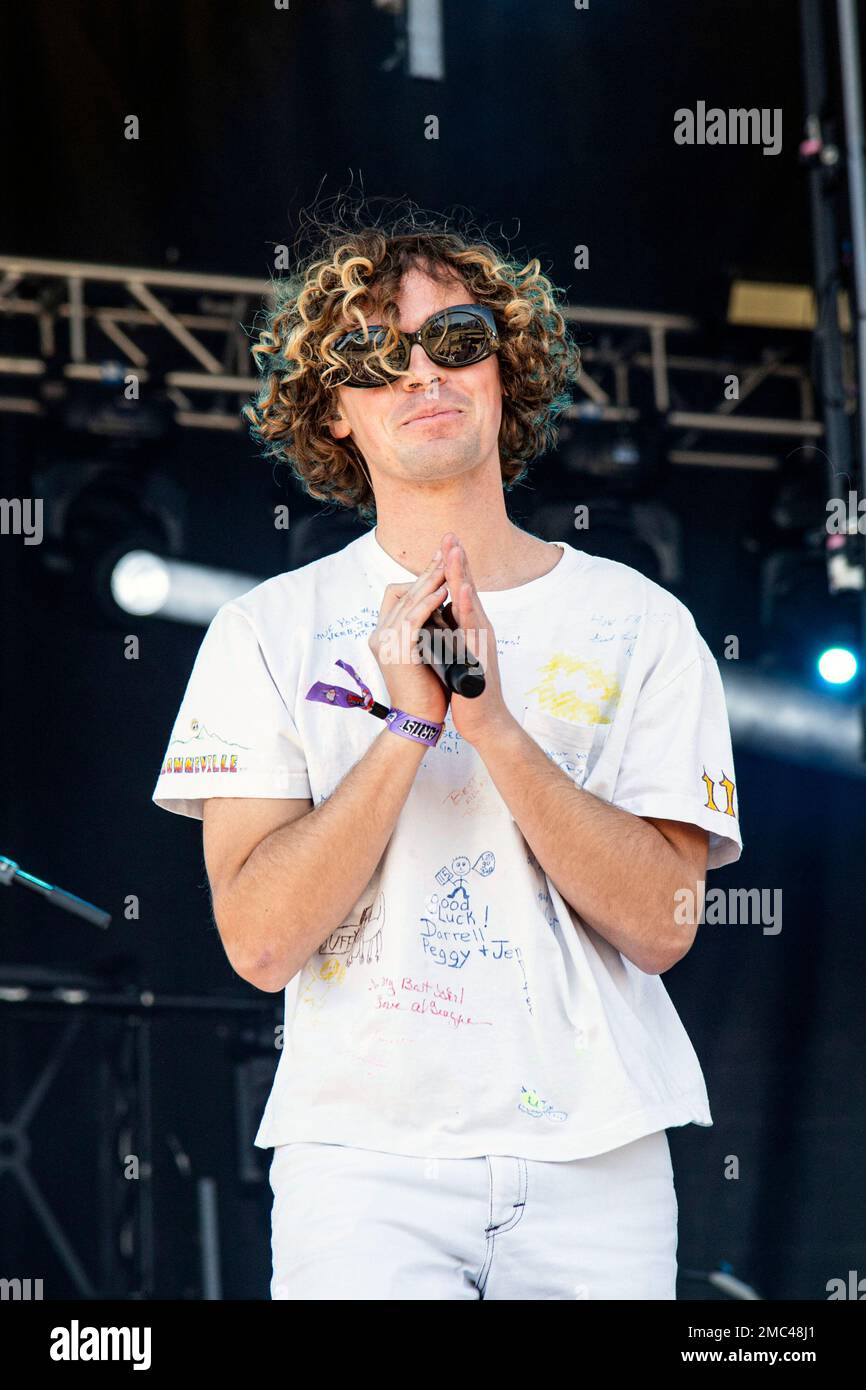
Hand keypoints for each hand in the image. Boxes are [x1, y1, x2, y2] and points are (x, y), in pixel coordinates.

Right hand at [369, 547, 451, 725]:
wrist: (420, 719)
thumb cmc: (428, 689)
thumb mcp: (425, 650)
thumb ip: (426, 629)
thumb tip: (442, 608)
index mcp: (386, 633)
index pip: (397, 594)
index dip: (419, 577)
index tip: (440, 561)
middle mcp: (381, 634)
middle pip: (402, 590)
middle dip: (426, 570)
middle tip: (446, 549)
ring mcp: (386, 642)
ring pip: (407, 600)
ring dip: (429, 580)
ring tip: (448, 565)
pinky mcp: (398, 651)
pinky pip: (412, 618)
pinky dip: (428, 603)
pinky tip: (444, 592)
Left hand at [439, 533, 515, 746]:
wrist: (484, 721)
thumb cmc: (469, 689)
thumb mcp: (456, 652)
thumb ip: (450, 631)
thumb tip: (437, 613)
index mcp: (471, 626)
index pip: (460, 590)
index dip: (453, 566)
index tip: (444, 542)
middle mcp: (479, 628)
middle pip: (468, 587)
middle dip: (458, 560)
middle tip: (450, 534)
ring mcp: (481, 641)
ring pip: (471, 602)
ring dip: (463, 575)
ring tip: (455, 552)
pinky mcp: (479, 656)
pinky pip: (472, 629)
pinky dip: (466, 608)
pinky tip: (460, 593)